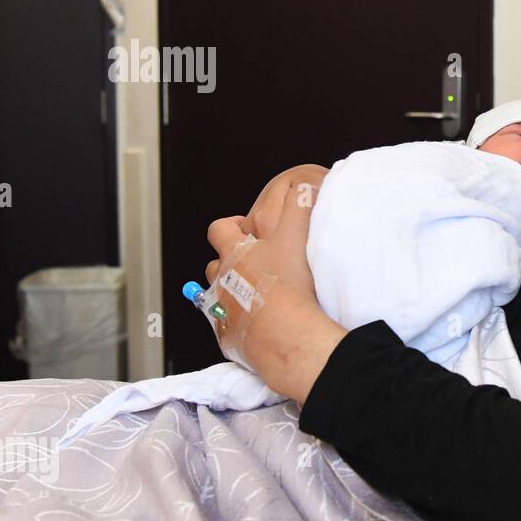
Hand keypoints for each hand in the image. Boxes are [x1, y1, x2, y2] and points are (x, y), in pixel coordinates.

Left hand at [204, 182, 346, 403]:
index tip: (247, 229)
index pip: (222, 229)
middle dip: (227, 258)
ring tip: (254, 292)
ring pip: (216, 293)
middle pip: (214, 262)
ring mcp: (223, 310)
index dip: (233, 226)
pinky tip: (259, 324)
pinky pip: (227, 327)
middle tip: (250, 261)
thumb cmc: (291, 286)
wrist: (288, 337)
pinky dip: (239, 322)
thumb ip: (301, 204)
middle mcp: (223, 280)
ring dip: (229, 289)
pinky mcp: (229, 337)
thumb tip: (306, 183)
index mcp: (236, 253)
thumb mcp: (298, 234)